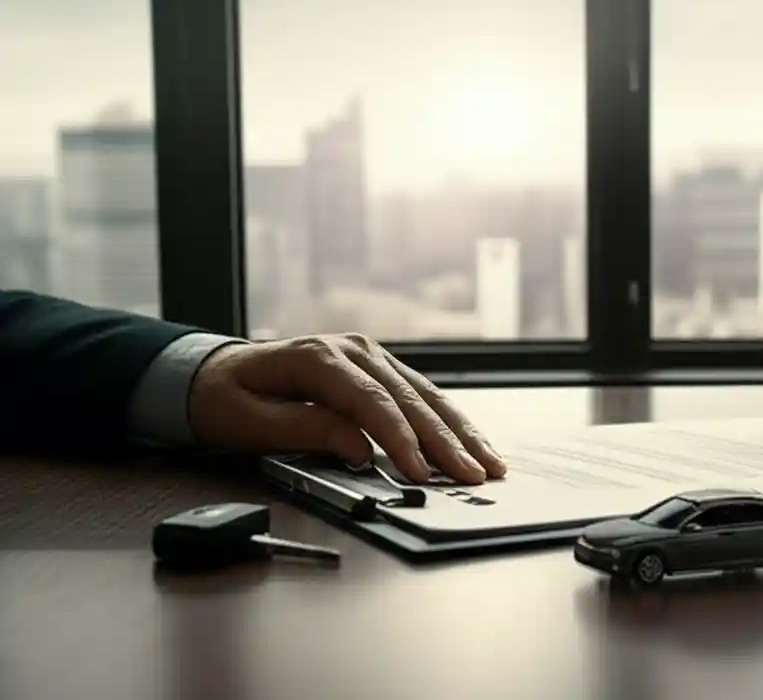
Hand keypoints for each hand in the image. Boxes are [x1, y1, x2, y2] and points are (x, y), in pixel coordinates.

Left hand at [188, 333, 504, 484]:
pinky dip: (449, 422)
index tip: (421, 473)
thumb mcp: (248, 422)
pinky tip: (471, 442)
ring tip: (489, 463)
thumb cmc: (225, 399)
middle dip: (445, 442)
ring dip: (460, 432)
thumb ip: (305, 431)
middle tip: (472, 475)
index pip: (371, 402)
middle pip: (409, 399)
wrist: (211, 373)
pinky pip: (422, 395)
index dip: (400, 439)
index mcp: (319, 358)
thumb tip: (359, 449)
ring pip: (426, 396)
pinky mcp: (379, 369)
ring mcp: (370, 356)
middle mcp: (354, 350)